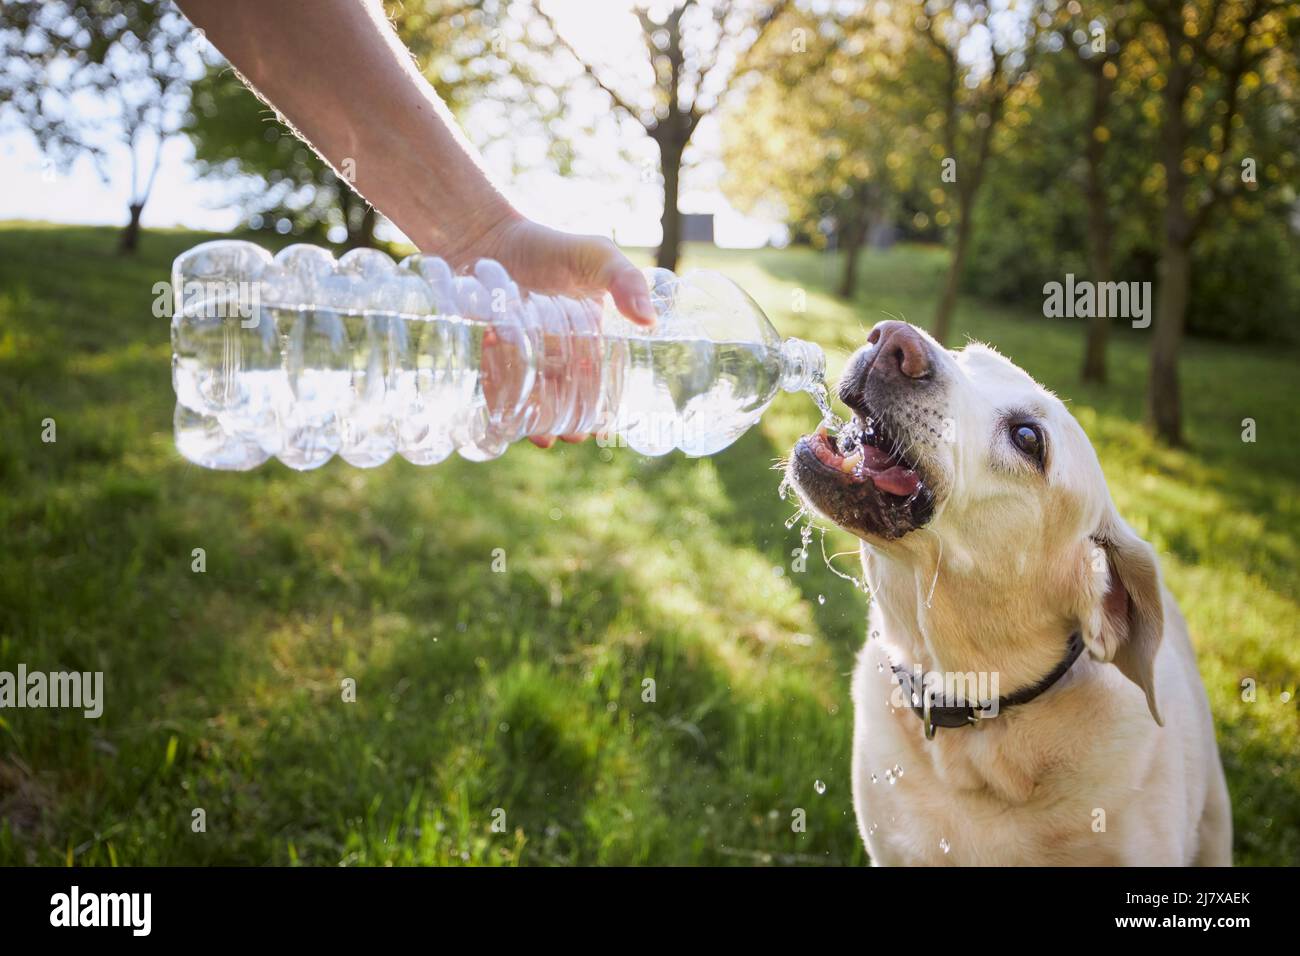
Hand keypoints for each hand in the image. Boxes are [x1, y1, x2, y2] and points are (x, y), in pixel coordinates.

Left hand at [450, 212, 654, 447]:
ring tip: (540, 436)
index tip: (602, 427)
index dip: (603, 407)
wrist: (487, 237)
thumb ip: (625, 280)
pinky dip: (500, 404)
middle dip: (571, 423)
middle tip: (571, 436)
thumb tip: (650, 321)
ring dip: (538, 422)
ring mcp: (521, 358)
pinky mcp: (488, 358)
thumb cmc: (549, 246)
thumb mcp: (596, 256)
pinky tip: (503, 414)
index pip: (601, 382)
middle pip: (567, 399)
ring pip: (533, 401)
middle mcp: (556, 354)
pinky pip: (496, 391)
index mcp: (589, 340)